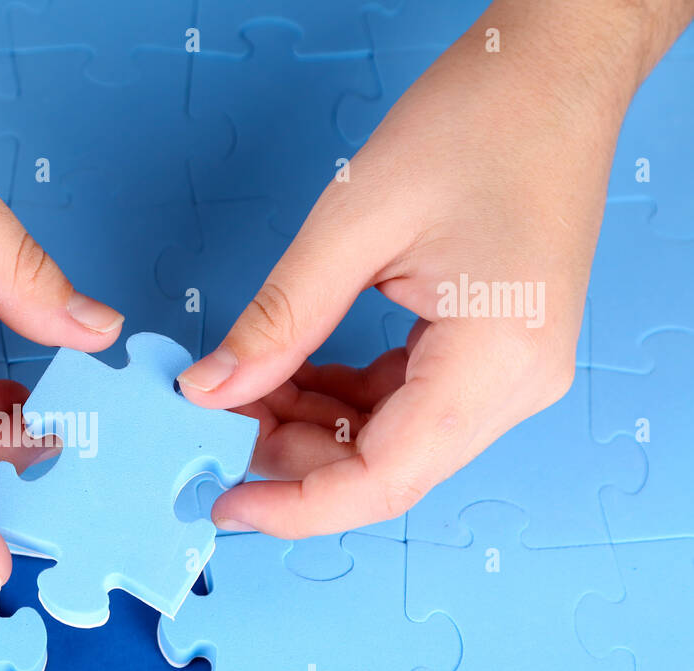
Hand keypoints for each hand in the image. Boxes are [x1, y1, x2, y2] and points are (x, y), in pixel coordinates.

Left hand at [178, 0, 693, 538]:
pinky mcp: (487, 352)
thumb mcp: (354, 221)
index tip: (223, 505)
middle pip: (383, 468)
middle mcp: (513, 386)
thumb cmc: (480, 121)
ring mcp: (506, 373)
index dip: (296, 507)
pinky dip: (337, 398)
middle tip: (211, 424)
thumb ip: (279, 319)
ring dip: (307, 427)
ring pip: (387, 441)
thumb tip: (208, 389)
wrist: (555, 70)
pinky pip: (401, 404)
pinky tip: (285, 373)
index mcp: (495, 365)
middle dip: (289, 457)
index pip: (383, 481)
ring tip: (238, 392)